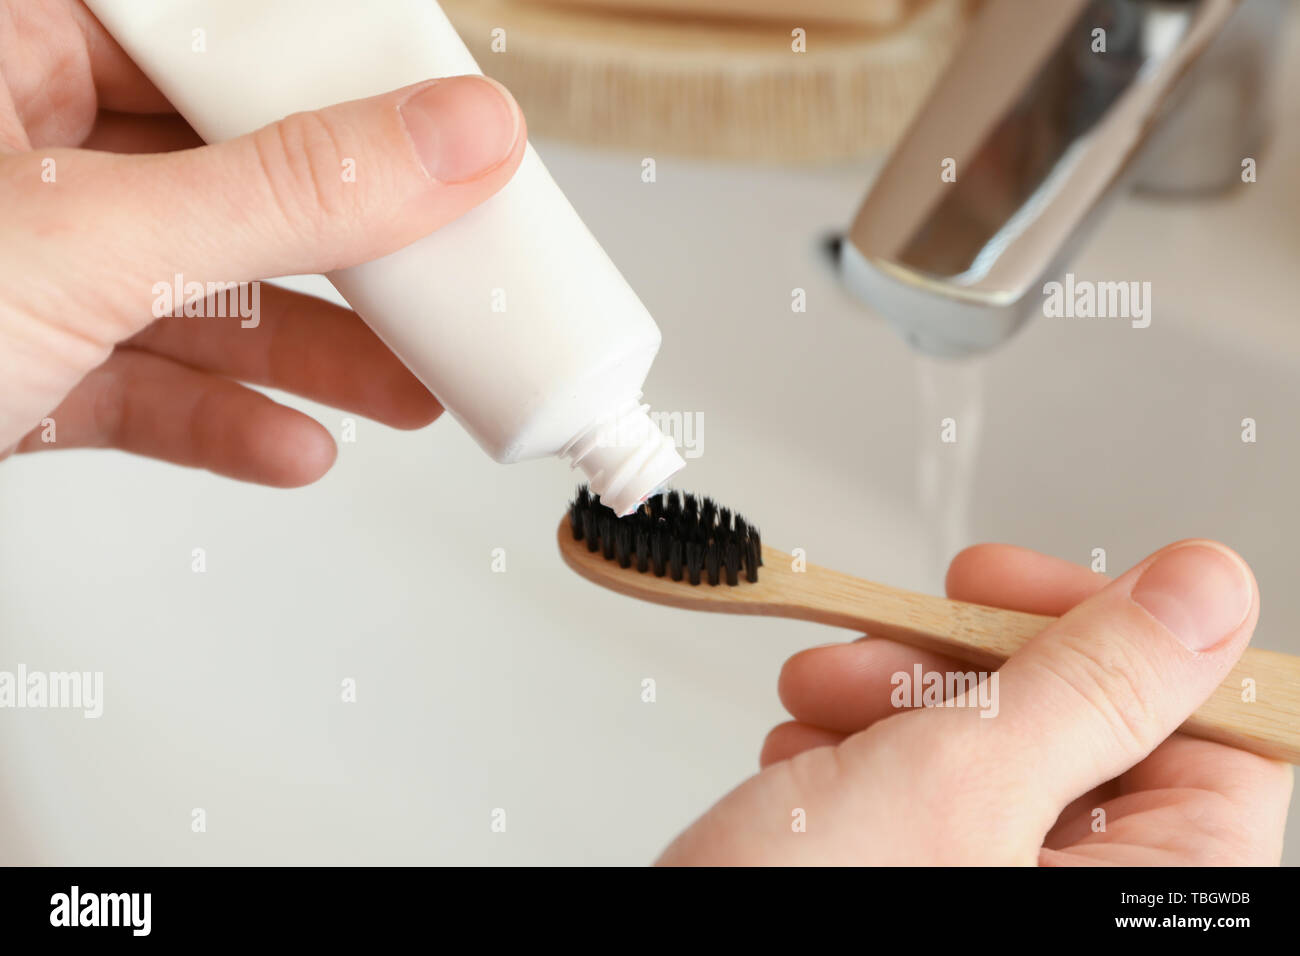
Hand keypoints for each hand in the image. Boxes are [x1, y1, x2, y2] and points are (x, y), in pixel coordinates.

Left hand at [0, 1, 524, 483]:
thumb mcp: (91, 237)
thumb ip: (281, 194)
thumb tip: (448, 141)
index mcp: (6, 57)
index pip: (212, 44)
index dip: (331, 76)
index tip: (434, 125)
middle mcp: (21, 157)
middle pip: (226, 178)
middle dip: (342, 249)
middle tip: (441, 268)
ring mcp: (24, 273)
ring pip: (198, 296)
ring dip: (311, 354)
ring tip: (410, 386)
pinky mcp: (23, 373)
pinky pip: (147, 387)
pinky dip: (224, 422)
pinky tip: (291, 445)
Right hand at [661, 540, 1292, 863]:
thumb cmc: (800, 931)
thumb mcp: (957, 787)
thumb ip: (1093, 684)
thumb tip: (1207, 589)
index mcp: (1153, 900)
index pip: (1222, 734)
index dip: (1117, 638)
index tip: (1012, 589)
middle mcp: (1088, 905)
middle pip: (1093, 730)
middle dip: (967, 665)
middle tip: (887, 647)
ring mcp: (1003, 894)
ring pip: (997, 749)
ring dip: (897, 698)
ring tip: (819, 700)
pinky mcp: (930, 884)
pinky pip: (931, 791)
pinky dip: (862, 749)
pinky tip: (807, 754)